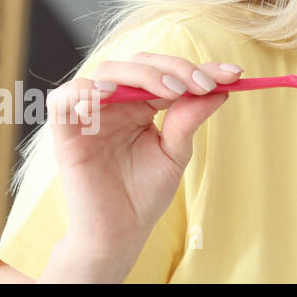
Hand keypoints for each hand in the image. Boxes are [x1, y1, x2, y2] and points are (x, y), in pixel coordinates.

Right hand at [43, 53, 242, 280]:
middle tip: (199, 85)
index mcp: (144, 106)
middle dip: (173, 69)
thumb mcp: (176, 153)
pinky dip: (83, 91)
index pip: (170, 74)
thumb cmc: (146, 193)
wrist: (120, 232)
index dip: (201, 69)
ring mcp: (92, 117)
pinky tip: (111, 95)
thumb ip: (189, 120)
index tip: (234, 74)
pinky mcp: (67, 134)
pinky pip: (63, 100)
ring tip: (169, 92)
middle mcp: (118, 105)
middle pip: (140, 64)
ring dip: (140, 75)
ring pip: (107, 73)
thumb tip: (220, 89)